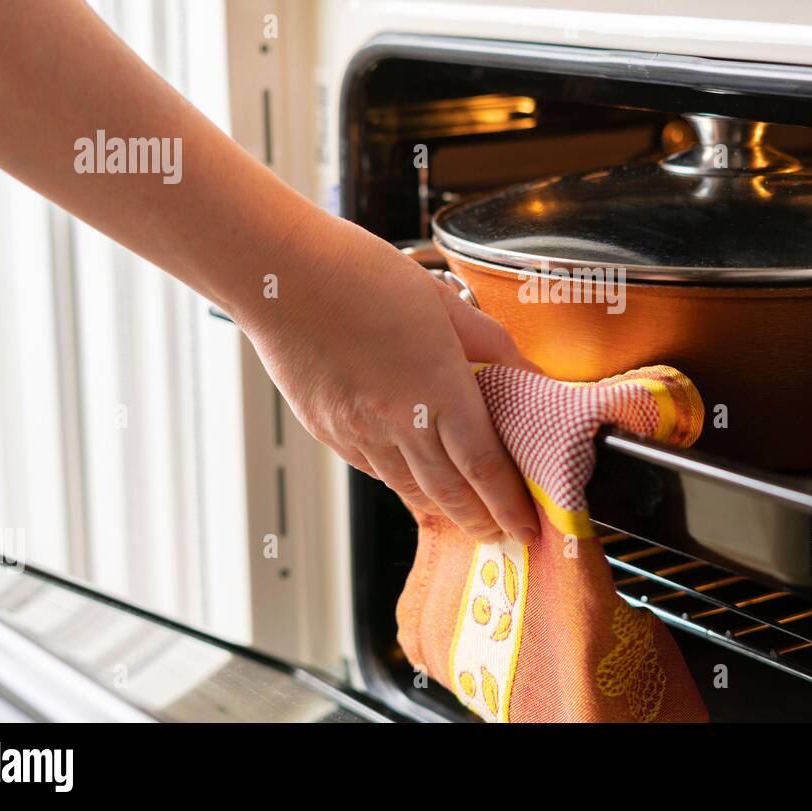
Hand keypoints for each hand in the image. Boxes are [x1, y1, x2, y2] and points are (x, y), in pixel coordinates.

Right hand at [234, 208, 540, 544]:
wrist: (279, 274)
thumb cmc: (359, 274)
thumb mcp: (444, 302)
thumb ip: (493, 345)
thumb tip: (532, 377)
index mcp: (437, 387)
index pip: (485, 466)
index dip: (510, 504)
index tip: (528, 525)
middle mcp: (397, 420)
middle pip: (451, 491)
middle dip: (483, 522)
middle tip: (506, 536)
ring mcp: (358, 431)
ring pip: (411, 488)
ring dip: (445, 511)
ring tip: (470, 520)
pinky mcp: (328, 430)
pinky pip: (375, 469)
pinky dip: (403, 483)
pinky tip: (416, 482)